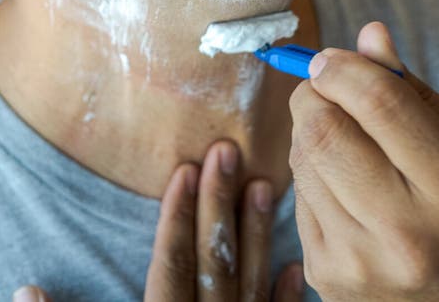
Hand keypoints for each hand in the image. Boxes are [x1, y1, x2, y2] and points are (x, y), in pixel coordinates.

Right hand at [145, 140, 302, 299]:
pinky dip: (285, 295)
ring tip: (262, 186)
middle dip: (217, 204)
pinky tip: (292, 266)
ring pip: (250, 284)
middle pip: (213, 261)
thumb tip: (146, 226)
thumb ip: (162, 280)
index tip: (185, 169)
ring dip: (255, 234)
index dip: (176, 216)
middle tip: (225, 151)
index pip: (173, 263)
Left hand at [289, 20, 438, 300]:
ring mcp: (361, 260)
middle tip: (327, 91)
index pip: (377, 103)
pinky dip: (311, 177)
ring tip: (344, 143)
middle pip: (322, 130)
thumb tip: (368, 33)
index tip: (331, 59)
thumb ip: (407, 91)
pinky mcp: (328, 274)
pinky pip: (297, 196)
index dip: (343, 68)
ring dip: (310, 135)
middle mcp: (405, 232)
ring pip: (301, 159)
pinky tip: (343, 188)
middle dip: (314, 96)